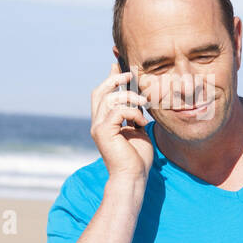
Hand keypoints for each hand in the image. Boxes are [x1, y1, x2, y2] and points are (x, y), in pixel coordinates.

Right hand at [90, 63, 153, 181]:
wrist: (133, 177)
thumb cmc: (137, 157)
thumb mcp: (138, 130)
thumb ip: (134, 115)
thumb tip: (138, 99)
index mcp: (104, 122)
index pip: (102, 94)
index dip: (109, 78)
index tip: (116, 65)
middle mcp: (97, 123)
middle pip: (100, 91)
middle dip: (114, 80)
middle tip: (130, 75)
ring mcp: (98, 127)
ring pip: (110, 99)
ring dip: (130, 97)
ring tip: (144, 104)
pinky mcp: (103, 132)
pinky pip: (117, 111)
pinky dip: (132, 112)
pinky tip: (141, 121)